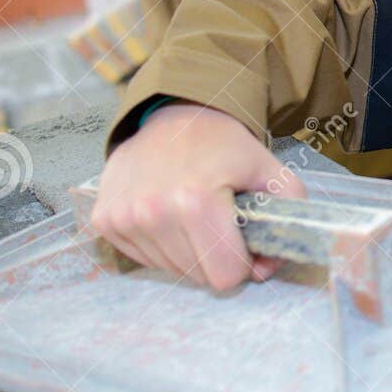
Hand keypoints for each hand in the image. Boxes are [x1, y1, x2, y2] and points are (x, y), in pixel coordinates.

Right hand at [91, 102, 303, 290]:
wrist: (175, 115)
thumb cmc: (225, 145)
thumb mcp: (270, 170)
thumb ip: (287, 216)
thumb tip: (267, 266)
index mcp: (195, 202)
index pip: (224, 276)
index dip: (243, 264)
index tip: (243, 240)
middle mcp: (152, 213)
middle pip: (197, 276)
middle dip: (217, 257)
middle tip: (220, 224)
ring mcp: (122, 218)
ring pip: (169, 269)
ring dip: (188, 252)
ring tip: (194, 215)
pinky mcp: (104, 219)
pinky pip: (143, 257)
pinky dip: (161, 245)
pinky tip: (169, 214)